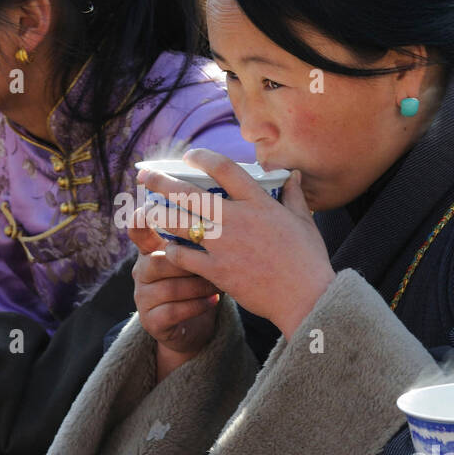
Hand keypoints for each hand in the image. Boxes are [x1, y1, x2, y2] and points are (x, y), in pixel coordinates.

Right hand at [127, 221, 221, 376]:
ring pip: (168, 288)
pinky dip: (197, 306)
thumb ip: (196, 241)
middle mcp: (141, 272)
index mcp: (150, 251)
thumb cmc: (198, 283)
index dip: (138, 221)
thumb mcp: (197, 259)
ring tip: (217, 285)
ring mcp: (143, 298)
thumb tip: (216, 216)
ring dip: (197, 287)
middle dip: (189, 265)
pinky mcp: (150, 321)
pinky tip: (213, 301)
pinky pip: (172, 311)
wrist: (194, 326)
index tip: (145, 209)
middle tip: (215, 266)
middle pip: (158, 261)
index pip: (138, 232)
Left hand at [138, 150, 334, 341]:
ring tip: (146, 209)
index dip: (203, 158)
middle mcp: (237, 219)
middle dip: (163, 182)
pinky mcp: (217, 270)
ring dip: (159, 214)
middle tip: (144, 174)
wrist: (306, 299)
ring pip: (180, 223)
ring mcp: (224, 245)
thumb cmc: (309, 260)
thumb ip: (293, 195)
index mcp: (259, 203)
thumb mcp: (304, 221)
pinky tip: (167, 247)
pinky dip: (172, 250)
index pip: (225, 169)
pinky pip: (184, 256)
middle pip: (190, 194)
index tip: (189, 155)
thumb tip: (293, 174)